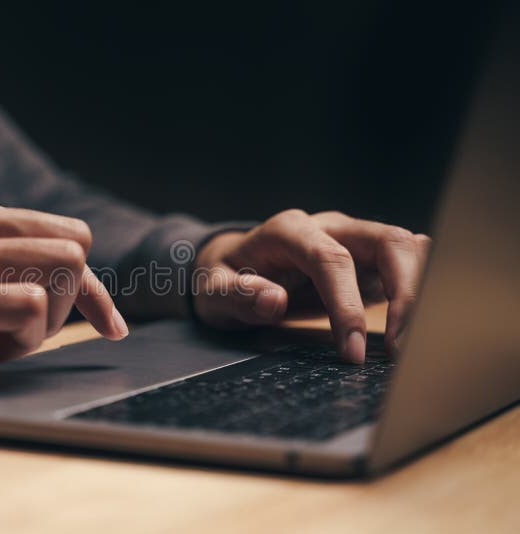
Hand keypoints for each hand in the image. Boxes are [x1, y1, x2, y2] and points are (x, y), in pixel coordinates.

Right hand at [0, 184, 127, 406]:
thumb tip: (45, 286)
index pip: (53, 228)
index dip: (86, 282)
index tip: (105, 320)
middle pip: (72, 239)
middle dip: (77, 297)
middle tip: (37, 334)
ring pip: (62, 261)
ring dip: (52, 316)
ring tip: (6, 344)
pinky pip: (27, 303)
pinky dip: (28, 337)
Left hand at [193, 210, 430, 362]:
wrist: (228, 264)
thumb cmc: (221, 277)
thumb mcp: (211, 289)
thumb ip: (237, 294)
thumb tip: (274, 299)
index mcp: (289, 230)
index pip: (332, 260)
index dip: (347, 305)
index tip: (350, 350)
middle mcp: (328, 227)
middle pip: (388, 242)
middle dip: (405, 292)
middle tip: (401, 348)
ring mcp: (352, 239)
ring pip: (407, 248)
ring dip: (421, 290)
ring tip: (413, 341)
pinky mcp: (366, 258)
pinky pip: (406, 264)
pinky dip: (421, 289)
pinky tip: (418, 325)